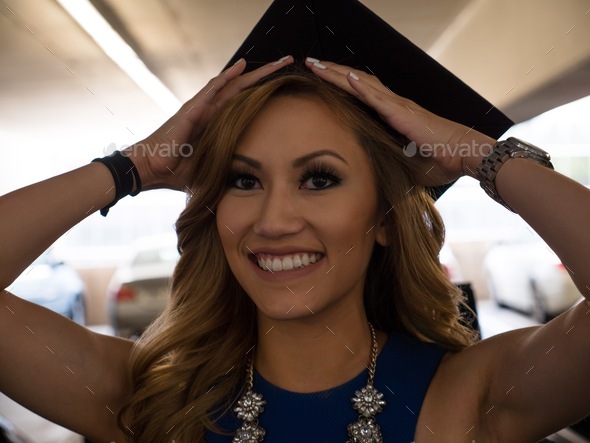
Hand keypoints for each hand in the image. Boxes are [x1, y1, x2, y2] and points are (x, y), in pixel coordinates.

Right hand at [127, 56, 293, 190]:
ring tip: (275, 62)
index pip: (245, 105)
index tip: (285, 88)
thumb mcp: (211, 172)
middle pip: (243, 89)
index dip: (264, 95)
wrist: (151, 169)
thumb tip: (248, 186)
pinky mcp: (191, 110)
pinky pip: (211, 90)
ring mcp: (201, 109)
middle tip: (287, 62)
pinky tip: (240, 67)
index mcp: (217, 125)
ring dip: (253, 73)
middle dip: (266, 76)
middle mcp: (211, 112)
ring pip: (231, 85)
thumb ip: (227, 171)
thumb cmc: (176, 172)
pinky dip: (226, 78)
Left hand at [305, 60, 495, 186]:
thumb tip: (375, 175)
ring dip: (338, 74)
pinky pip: (378, 99)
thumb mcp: (407, 165)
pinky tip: (345, 77)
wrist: (465, 156)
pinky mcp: (404, 115)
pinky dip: (360, 88)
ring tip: (317, 64)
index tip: (321, 78)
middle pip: (357, 83)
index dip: (341, 84)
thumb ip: (390, 162)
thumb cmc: (441, 161)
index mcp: (394, 115)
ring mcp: (399, 107)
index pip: (362, 95)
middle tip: (311, 63)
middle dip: (332, 72)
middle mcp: (394, 106)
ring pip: (362, 85)